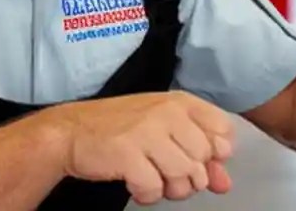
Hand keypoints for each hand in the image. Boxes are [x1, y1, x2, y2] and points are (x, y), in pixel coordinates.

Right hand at [39, 91, 235, 204]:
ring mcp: (147, 132)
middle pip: (203, 160)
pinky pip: (155, 189)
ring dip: (169, 189)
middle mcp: (167, 112)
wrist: (70, 132)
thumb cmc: (119, 129)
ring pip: (184, 176)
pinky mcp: (128, 154)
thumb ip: (198, 154)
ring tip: (151, 180)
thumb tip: (225, 184)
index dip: (213, 154)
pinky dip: (147, 194)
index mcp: (179, 102)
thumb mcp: (162, 131)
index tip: (191, 157)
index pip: (223, 130)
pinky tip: (135, 184)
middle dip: (189, 178)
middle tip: (166, 175)